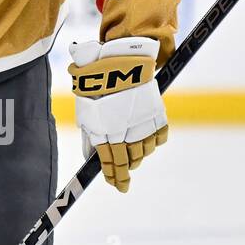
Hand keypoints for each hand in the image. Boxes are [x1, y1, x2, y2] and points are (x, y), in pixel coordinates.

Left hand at [68, 37, 167, 192]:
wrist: (120, 60)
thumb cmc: (96, 81)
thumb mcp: (85, 106)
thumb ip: (90, 130)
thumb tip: (91, 153)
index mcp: (102, 128)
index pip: (108, 159)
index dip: (112, 175)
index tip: (115, 185)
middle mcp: (123, 130)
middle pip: (126, 160)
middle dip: (124, 173)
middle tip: (123, 183)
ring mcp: (142, 124)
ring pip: (143, 151)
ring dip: (138, 157)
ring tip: (133, 160)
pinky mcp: (157, 115)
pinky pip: (159, 137)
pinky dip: (154, 142)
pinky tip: (148, 143)